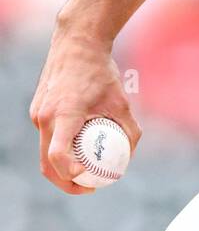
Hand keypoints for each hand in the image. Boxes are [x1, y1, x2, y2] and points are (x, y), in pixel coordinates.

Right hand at [30, 26, 141, 194]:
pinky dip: (60, 147)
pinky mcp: (37, 110)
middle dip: (66, 181)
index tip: (88, 177)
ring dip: (61, 166)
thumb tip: (130, 156)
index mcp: (64, 114)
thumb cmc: (101, 72)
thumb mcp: (122, 101)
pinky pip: (46, 136)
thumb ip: (130, 130)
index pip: (58, 155)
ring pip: (44, 151)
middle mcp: (45, 116)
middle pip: (47, 163)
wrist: (77, 44)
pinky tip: (79, 146)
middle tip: (88, 187)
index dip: (70, 173)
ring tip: (85, 171)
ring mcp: (38, 114)